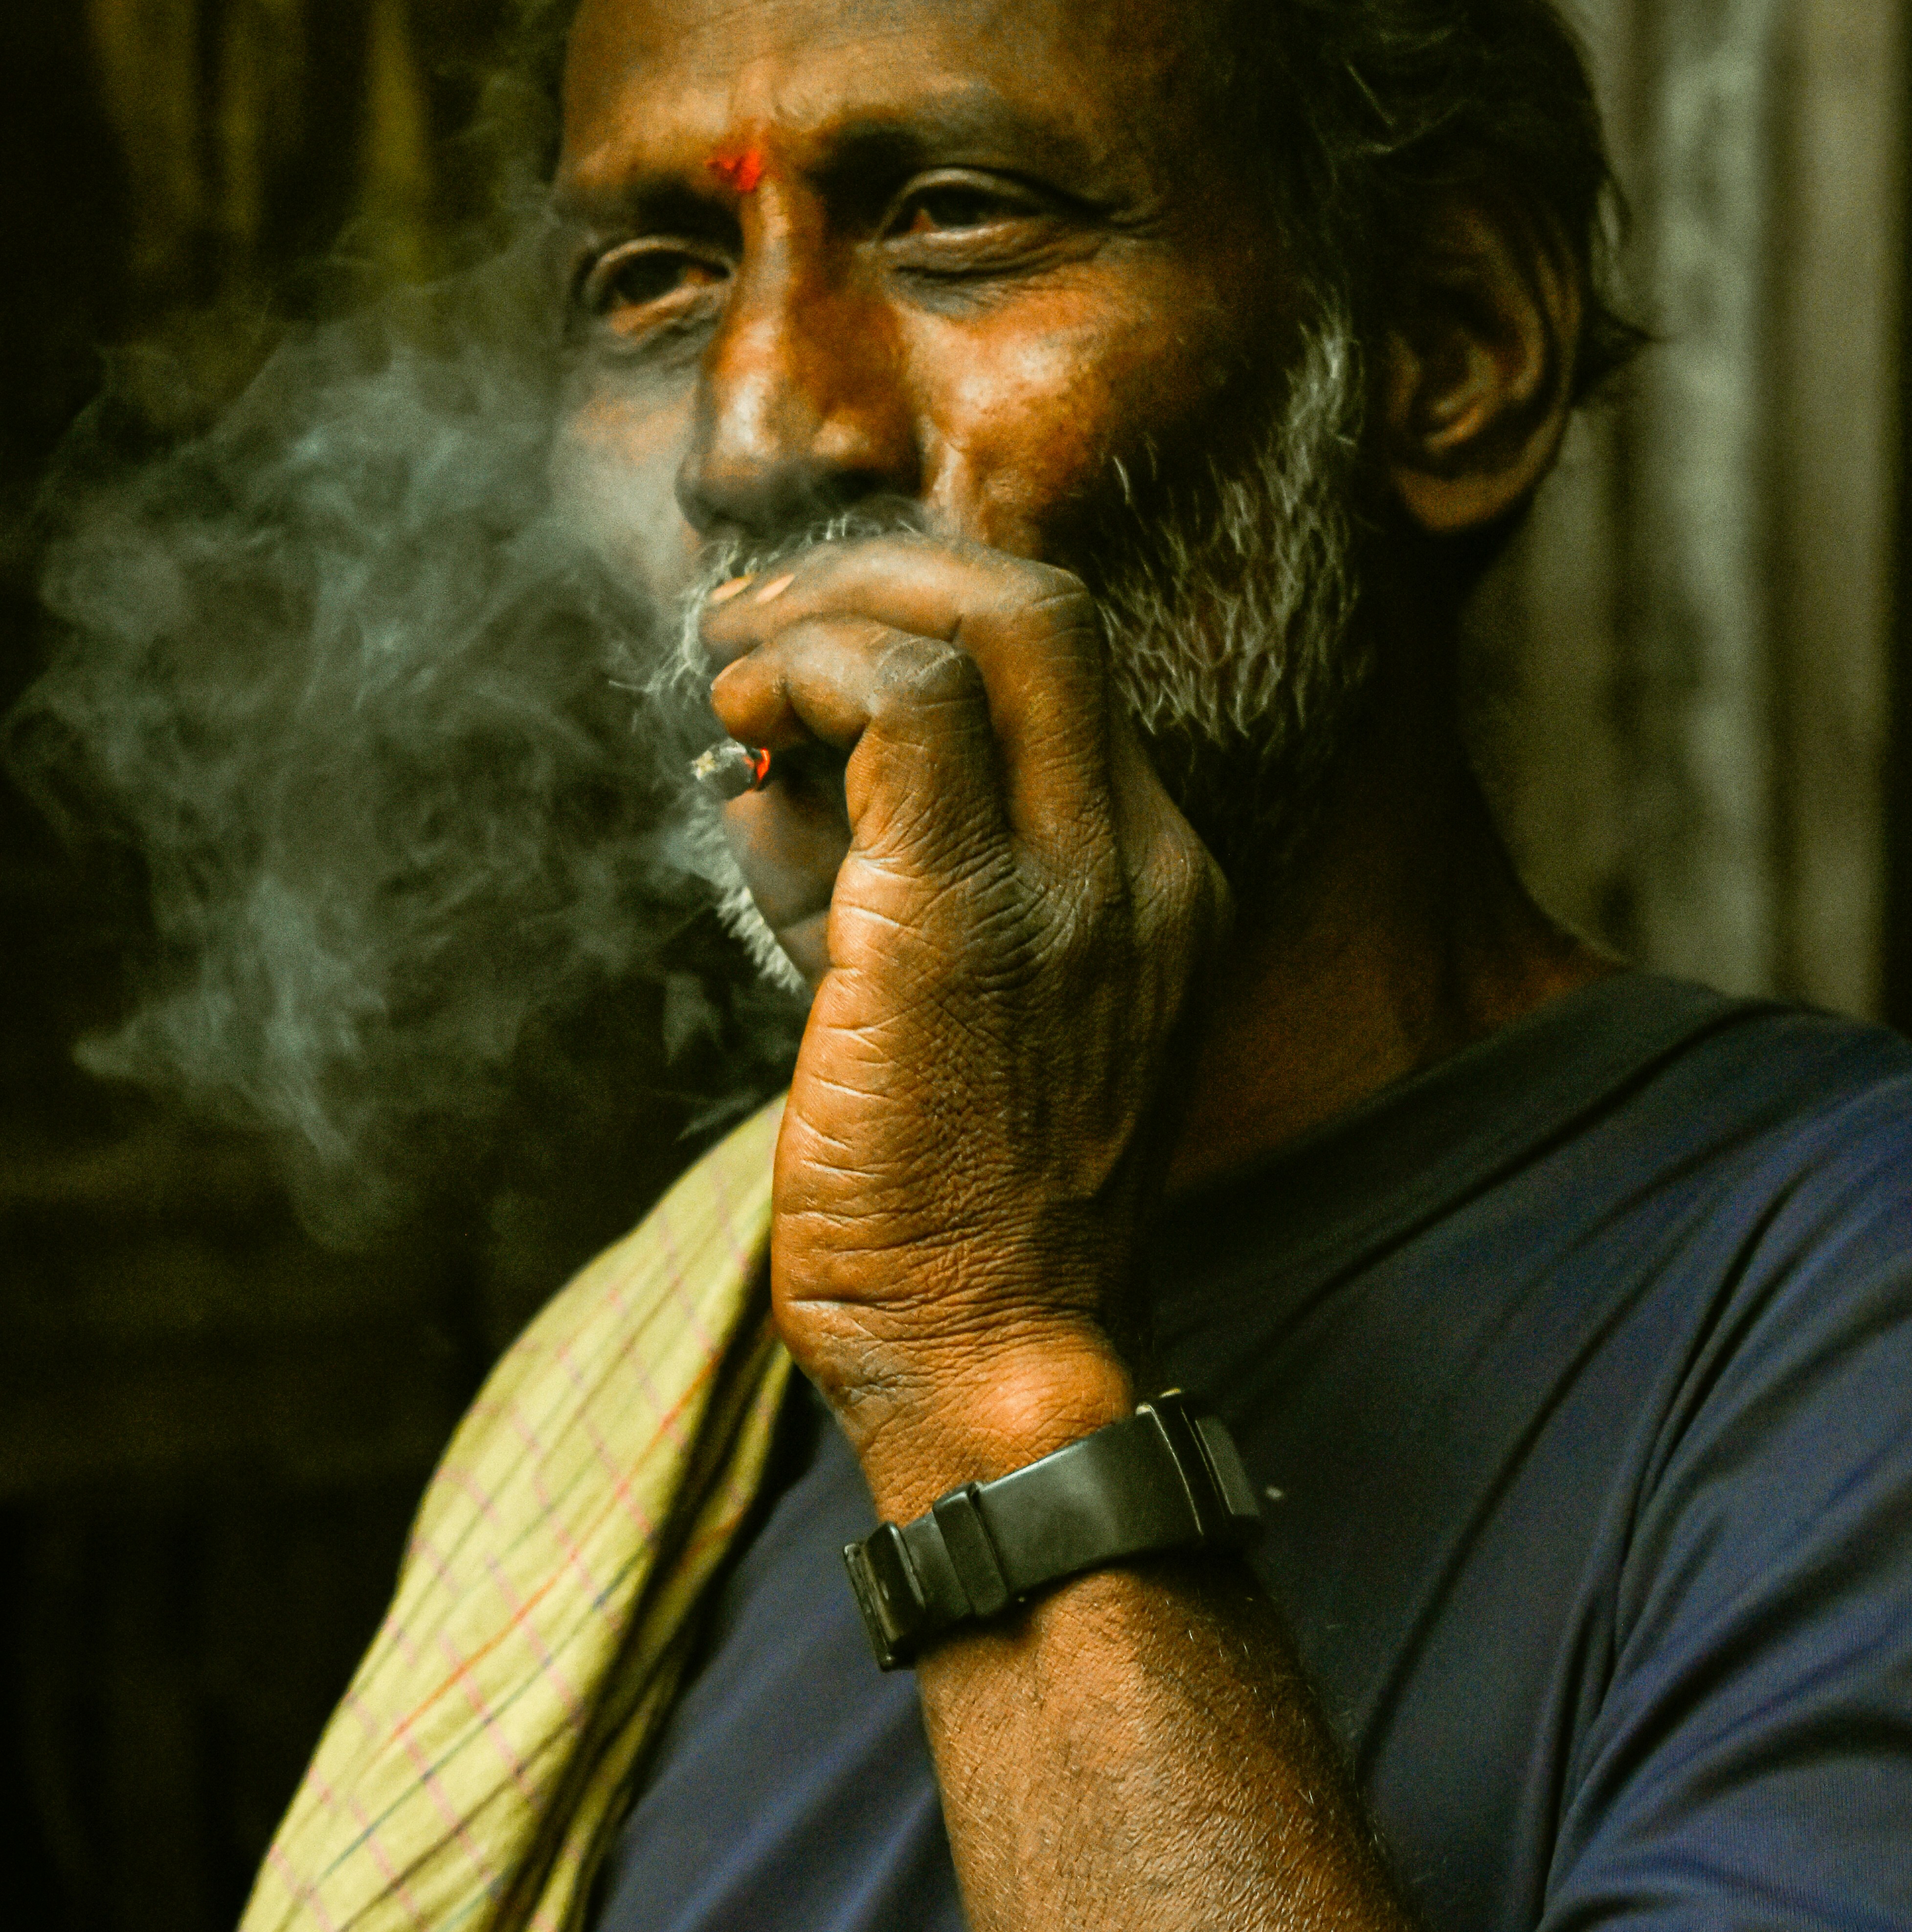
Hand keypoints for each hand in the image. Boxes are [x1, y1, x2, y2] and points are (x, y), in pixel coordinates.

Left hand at [700, 534, 1228, 1516]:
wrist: (997, 1362)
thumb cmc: (952, 1211)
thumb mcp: (932, 1018)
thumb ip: (866, 887)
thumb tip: (758, 780)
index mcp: (1156, 884)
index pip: (1059, 681)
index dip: (924, 628)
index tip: (810, 658)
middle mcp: (1141, 862)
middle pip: (1049, 607)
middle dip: (888, 569)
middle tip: (765, 617)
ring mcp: (1074, 884)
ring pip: (992, 618)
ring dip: (833, 608)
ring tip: (735, 660)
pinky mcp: (967, 916)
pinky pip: (901, 703)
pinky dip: (807, 676)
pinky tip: (740, 723)